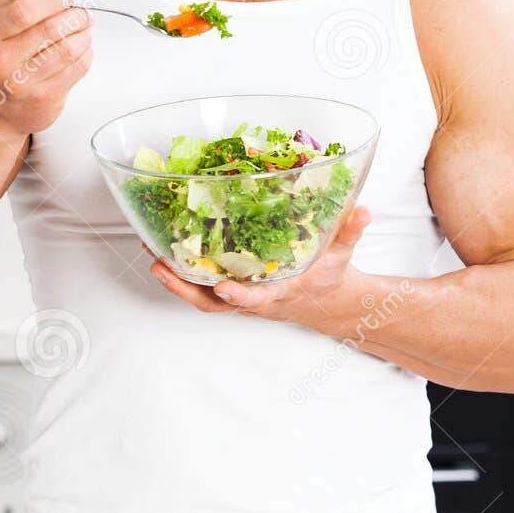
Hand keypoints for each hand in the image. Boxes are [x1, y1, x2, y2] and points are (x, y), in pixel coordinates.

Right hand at [0, 0, 92, 137]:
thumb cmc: (2, 60)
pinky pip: (77, 68)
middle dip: (75, 15)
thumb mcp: (1, 25)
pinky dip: (86, 53)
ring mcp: (21, 83)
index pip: (24, 10)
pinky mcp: (44, 99)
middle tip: (82, 12)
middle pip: (50, 29)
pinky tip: (82, 49)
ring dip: (84, 34)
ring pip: (68, 49)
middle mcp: (0, 60)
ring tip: (83, 29)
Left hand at [148, 203, 371, 331]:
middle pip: (212, 303)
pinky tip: (162, 250)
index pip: (258, 300)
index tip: (226, 290)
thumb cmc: (329, 275)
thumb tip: (363, 208)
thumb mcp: (342, 253)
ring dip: (174, 279)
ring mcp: (238, 297)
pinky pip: (200, 286)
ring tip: (151, 254)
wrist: (323, 300)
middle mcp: (253, 300)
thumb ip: (350, 230)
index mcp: (280, 293)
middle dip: (185, 287)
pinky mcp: (230, 289)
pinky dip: (180, 273)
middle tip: (161, 265)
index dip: (242, 298)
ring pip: (200, 296)